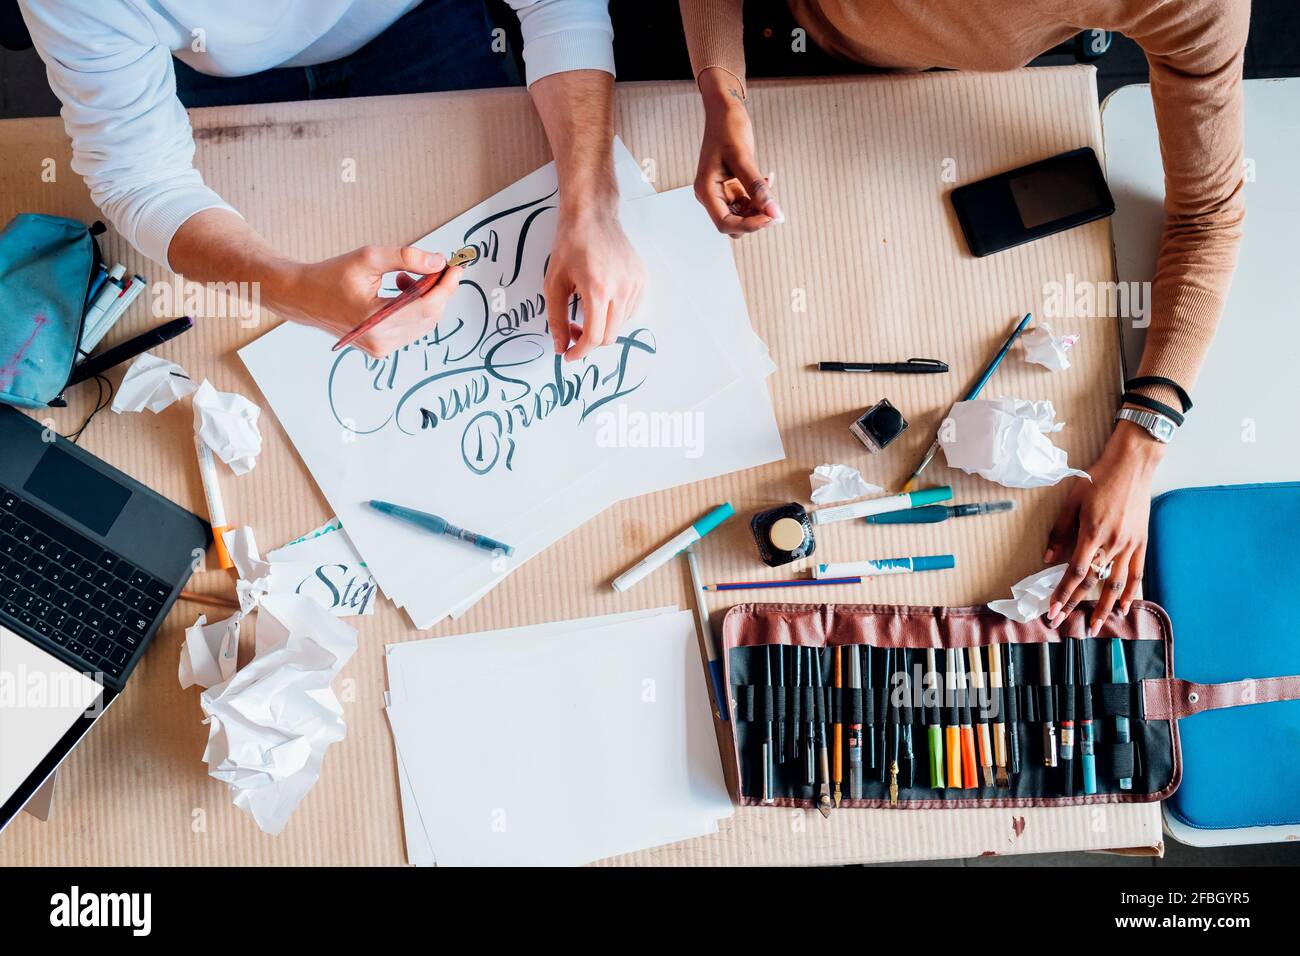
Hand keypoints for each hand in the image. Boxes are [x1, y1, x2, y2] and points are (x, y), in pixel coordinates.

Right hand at [276, 245, 462, 357]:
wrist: (304, 297)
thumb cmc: (331, 276)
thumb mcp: (368, 258)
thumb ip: (407, 258)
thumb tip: (438, 262)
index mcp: (376, 320)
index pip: (427, 306)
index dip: (446, 285)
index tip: (457, 267)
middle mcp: (381, 341)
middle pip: (430, 316)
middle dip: (439, 290)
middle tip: (438, 266)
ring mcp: (382, 348)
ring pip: (424, 323)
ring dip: (426, 298)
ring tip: (408, 277)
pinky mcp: (381, 348)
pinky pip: (412, 328)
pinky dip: (415, 308)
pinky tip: (402, 290)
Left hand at [544, 211, 645, 361]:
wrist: (593, 216)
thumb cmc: (570, 245)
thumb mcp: (553, 283)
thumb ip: (556, 319)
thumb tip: (560, 347)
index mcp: (598, 288)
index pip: (594, 337)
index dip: (579, 351)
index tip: (568, 355)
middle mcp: (622, 288)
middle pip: (609, 336)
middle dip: (589, 341)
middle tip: (572, 330)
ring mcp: (635, 284)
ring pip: (620, 326)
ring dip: (602, 327)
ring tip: (585, 310)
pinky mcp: (642, 280)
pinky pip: (629, 311)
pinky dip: (613, 314)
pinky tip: (601, 299)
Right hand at [694, 68, 783, 236]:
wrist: (725, 110)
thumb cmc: (727, 128)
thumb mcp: (743, 157)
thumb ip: (758, 188)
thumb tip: (774, 212)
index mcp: (706, 190)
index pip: (724, 223)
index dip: (748, 225)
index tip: (769, 217)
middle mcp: (711, 195)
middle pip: (734, 224)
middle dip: (754, 218)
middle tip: (773, 204)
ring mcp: (721, 192)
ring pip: (742, 215)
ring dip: (759, 207)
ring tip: (768, 182)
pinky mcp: (732, 187)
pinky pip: (747, 202)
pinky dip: (759, 197)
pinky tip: (766, 178)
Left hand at [1044, 422, 1165, 634]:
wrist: (1133, 464)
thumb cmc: (1099, 478)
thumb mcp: (1072, 500)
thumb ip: (1060, 531)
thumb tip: (1048, 558)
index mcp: (1092, 532)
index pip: (1075, 572)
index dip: (1062, 594)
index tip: (1052, 611)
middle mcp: (1113, 543)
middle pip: (1093, 582)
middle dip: (1077, 605)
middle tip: (1065, 624)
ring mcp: (1130, 544)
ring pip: (1117, 584)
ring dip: (1105, 607)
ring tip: (1097, 626)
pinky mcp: (1142, 542)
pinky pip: (1137, 574)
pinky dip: (1130, 593)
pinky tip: (1124, 607)